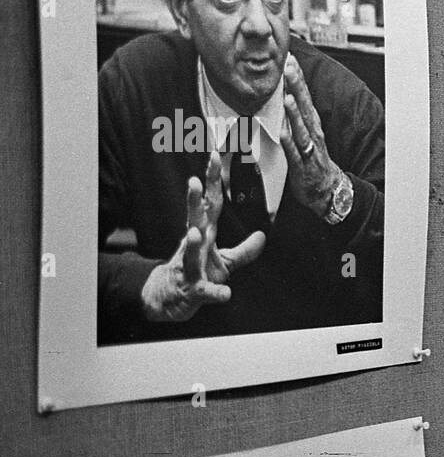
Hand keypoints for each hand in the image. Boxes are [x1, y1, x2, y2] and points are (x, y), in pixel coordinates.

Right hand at [140, 153, 265, 321]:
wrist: (168, 300)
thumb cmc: (196, 274)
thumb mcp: (224, 261)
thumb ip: (244, 249)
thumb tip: (263, 234)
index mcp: (205, 235)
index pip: (211, 203)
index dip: (213, 181)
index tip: (215, 156)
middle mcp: (196, 247)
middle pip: (196, 220)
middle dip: (195, 201)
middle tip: (194, 180)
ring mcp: (192, 268)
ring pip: (192, 253)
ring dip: (194, 243)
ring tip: (196, 231)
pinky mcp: (194, 290)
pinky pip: (205, 290)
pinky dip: (215, 291)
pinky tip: (225, 293)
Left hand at [281, 53, 343, 219]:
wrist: (327, 189)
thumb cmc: (314, 160)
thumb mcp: (307, 133)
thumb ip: (296, 114)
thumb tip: (286, 93)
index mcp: (312, 124)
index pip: (305, 97)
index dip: (298, 78)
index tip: (291, 59)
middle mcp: (312, 133)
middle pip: (304, 106)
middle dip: (297, 86)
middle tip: (289, 67)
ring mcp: (308, 149)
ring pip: (300, 128)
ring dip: (294, 112)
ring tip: (287, 96)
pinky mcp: (302, 166)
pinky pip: (294, 152)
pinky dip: (289, 141)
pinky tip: (283, 131)